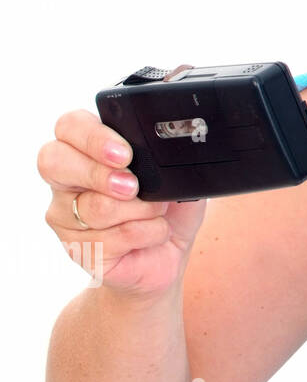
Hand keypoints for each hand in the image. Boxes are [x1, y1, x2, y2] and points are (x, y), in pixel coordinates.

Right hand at [38, 109, 207, 297]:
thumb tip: (171, 152)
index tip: (126, 154)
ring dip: (142, 210)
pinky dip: (147, 234)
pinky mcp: (76, 248)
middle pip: (54, 162)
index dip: (93, 137)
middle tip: (133, 186)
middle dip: (99, 173)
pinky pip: (112, 238)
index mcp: (88, 150)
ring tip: (158, 213)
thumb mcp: (177, 176)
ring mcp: (66, 215)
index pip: (69, 126)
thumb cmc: (169, 209)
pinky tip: (152, 234)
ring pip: (94, 206)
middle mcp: (68, 180)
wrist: (168, 254)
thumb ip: (167, 158)